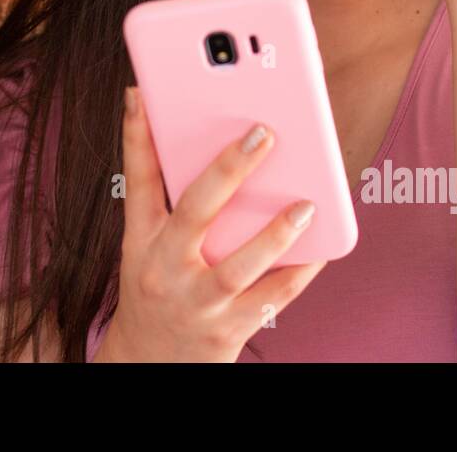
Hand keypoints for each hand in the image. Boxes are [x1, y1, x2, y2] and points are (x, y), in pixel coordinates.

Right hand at [93, 87, 324, 361]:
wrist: (150, 363)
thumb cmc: (157, 288)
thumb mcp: (144, 245)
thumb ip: (166, 197)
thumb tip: (191, 136)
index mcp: (140, 240)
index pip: (137, 180)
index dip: (137, 135)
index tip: (143, 94)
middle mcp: (164, 268)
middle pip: (194, 211)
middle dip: (228, 169)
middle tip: (262, 134)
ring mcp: (196, 301)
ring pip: (238, 265)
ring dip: (276, 233)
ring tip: (306, 203)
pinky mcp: (226, 330)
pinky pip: (271, 298)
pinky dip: (298, 272)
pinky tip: (319, 249)